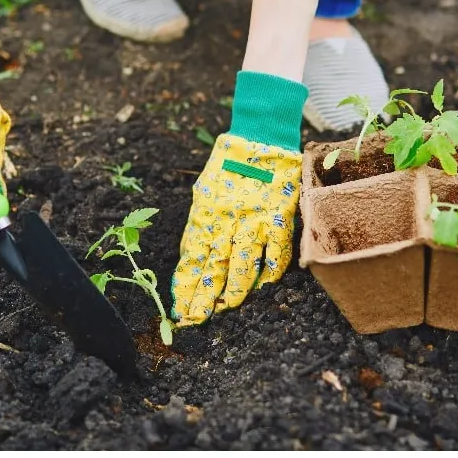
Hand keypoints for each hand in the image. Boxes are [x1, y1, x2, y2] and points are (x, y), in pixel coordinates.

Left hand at [171, 133, 301, 325]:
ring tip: (224, 310)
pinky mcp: (279, 217)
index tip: (178, 309)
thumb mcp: (205, 192)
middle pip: (214, 267)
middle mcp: (228, 221)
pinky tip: (263, 287)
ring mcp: (255, 220)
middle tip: (195, 321)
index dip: (185, 285)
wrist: (260, 137)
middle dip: (203, 297)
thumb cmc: (228, 164)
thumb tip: (192, 255)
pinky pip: (276, 252)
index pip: (192, 258)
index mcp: (207, 214)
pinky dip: (270, 271)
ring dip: (234, 291)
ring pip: (243, 264)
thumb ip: (200, 224)